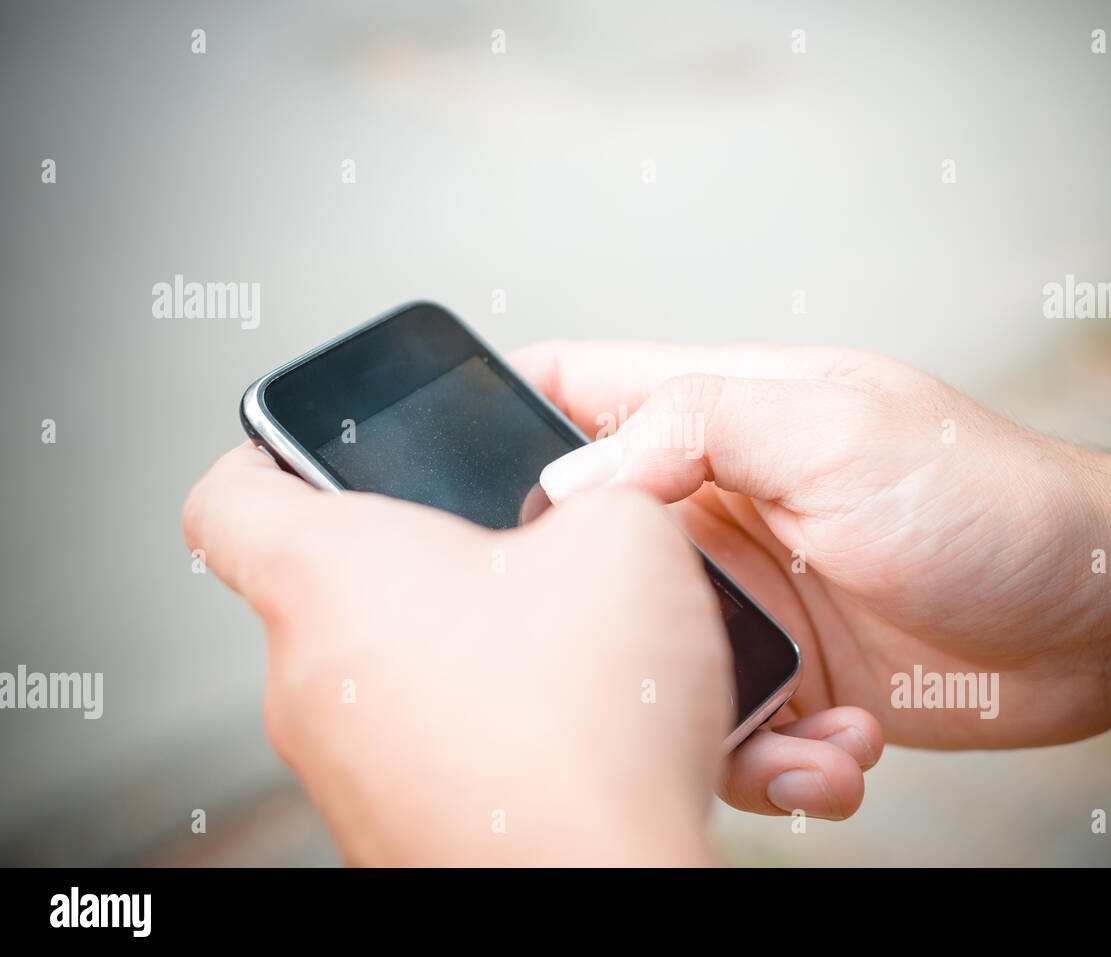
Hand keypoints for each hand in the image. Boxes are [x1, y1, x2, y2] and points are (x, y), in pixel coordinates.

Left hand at [183, 444, 731, 864]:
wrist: (596, 890)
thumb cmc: (585, 728)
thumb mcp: (623, 537)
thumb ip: (593, 488)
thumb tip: (585, 504)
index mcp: (330, 576)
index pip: (228, 496)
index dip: (266, 452)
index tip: (311, 447)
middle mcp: (305, 679)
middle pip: (330, 588)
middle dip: (420, 561)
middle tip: (507, 555)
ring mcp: (339, 770)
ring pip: (378, 673)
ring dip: (453, 648)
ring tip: (553, 650)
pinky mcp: (384, 831)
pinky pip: (412, 746)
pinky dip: (471, 725)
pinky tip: (554, 730)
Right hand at [514, 342, 1110, 759]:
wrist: (1094, 615)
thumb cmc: (988, 497)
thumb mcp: (838, 429)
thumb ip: (697, 424)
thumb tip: (570, 475)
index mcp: (715, 418)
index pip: (574, 387)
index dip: (498, 406)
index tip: (435, 462)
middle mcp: (714, 508)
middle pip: (584, 550)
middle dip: (577, 605)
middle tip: (603, 648)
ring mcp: (743, 598)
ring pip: (646, 659)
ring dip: (695, 706)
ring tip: (785, 723)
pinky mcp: (781, 676)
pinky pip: (727, 732)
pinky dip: (772, 760)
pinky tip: (839, 745)